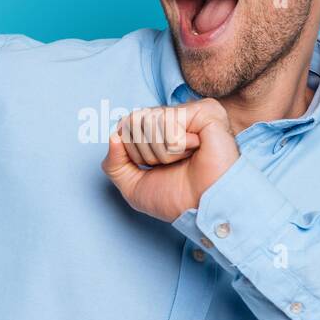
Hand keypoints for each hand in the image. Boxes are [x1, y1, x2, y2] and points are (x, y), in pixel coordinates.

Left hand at [101, 99, 239, 221]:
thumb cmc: (177, 200)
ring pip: (149, 121)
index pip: (126, 125)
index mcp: (160, 129)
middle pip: (133, 120)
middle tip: (174, 164)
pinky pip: (168, 121)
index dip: (133, 152)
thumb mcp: (133, 187)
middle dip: (148, 152)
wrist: (204, 209)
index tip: (156, 168)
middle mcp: (175, 116)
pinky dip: (176, 144)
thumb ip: (114, 164)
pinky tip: (196, 150)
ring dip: (164, 151)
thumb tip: (113, 137)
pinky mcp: (205, 110)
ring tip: (187, 158)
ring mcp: (191, 111)